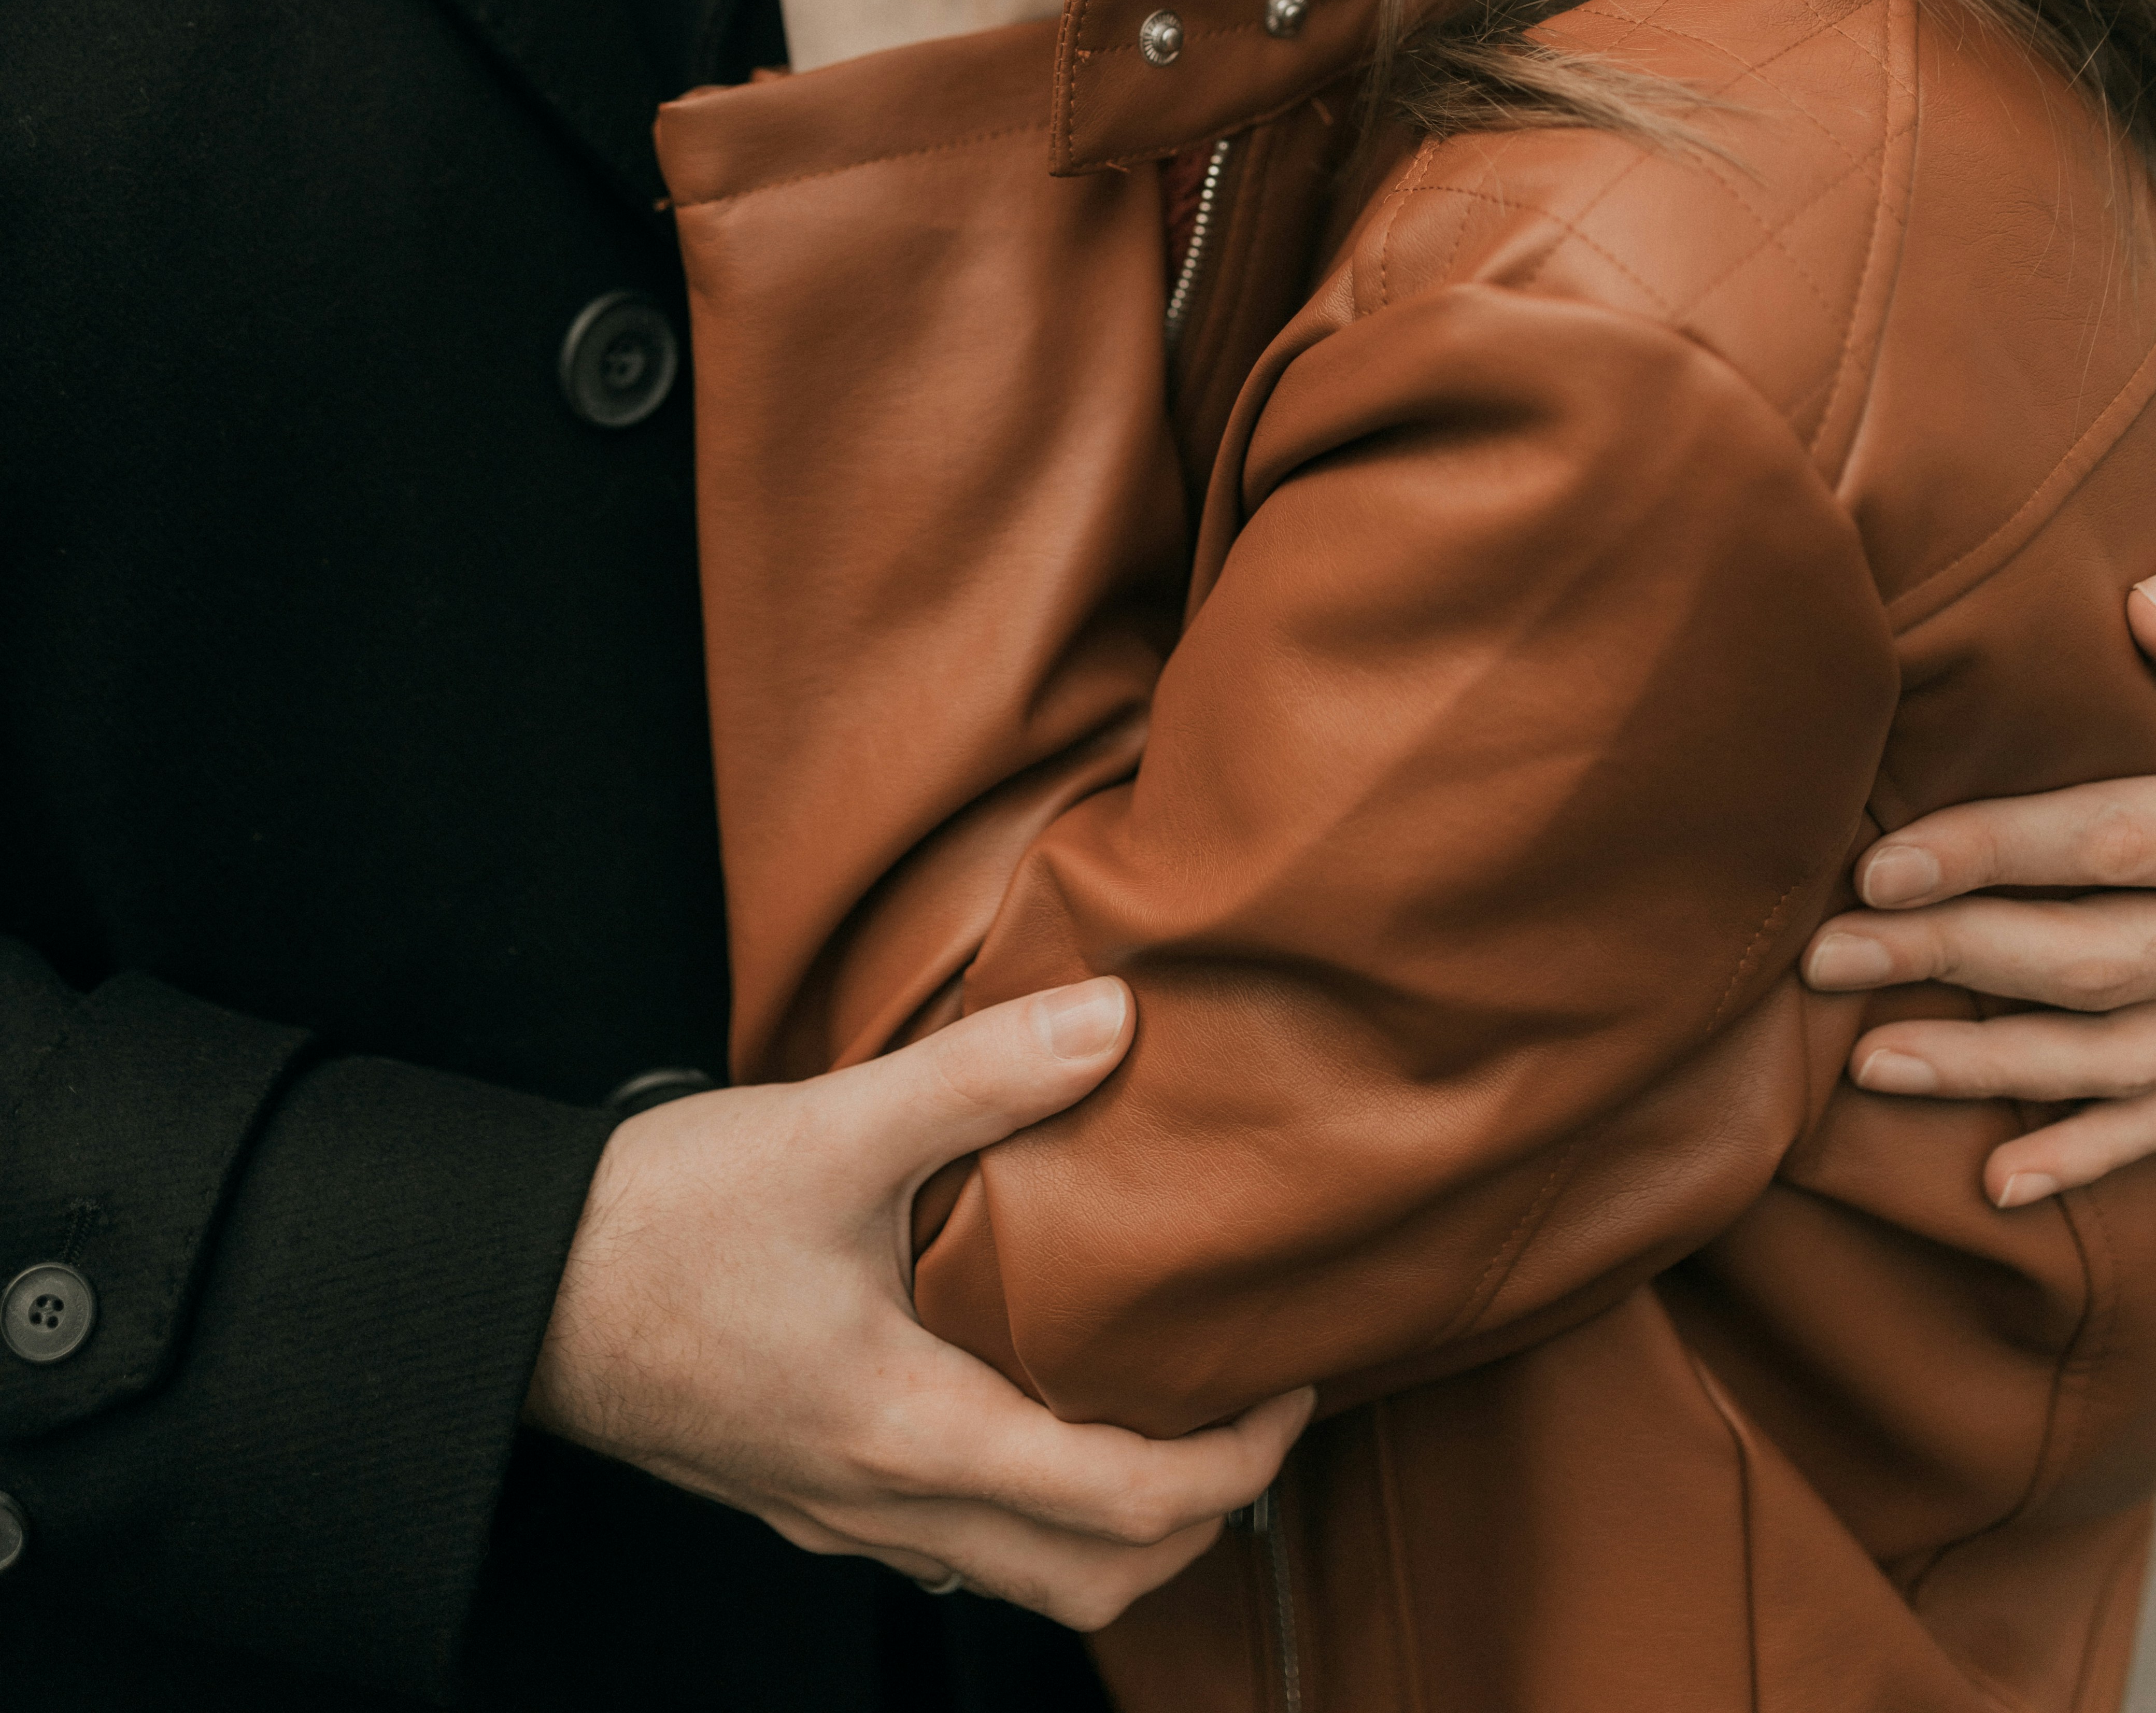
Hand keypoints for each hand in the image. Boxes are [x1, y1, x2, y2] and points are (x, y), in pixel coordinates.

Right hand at [525, 978, 1311, 1627]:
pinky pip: (946, 1538)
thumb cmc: (659, 1221)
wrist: (514, 1288)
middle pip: (1089, 1582)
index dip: (1236, 1462)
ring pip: (1017, 1573)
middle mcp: (882, 1502)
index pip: (1125, 1505)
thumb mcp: (831, 1129)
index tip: (1290, 1388)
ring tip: (1159, 1410)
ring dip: (1110, 1522)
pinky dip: (1022, 1501)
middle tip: (1249, 1413)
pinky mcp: (797, 1488)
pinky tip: (1028, 1403)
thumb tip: (1115, 1020)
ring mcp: (834, 1511)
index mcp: (910, 1432)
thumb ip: (979, 1077)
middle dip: (1198, 1519)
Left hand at [1802, 577, 2155, 1207]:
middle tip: (1825, 957)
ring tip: (1868, 1064)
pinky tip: (1996, 1182)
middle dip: (1951, 958)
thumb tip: (2141, 598)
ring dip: (1987, 1067)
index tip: (1878, 868)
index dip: (1989, 851)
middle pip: (2079, 955)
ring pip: (2102, 1055)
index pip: (2095, 842)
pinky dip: (2083, 1157)